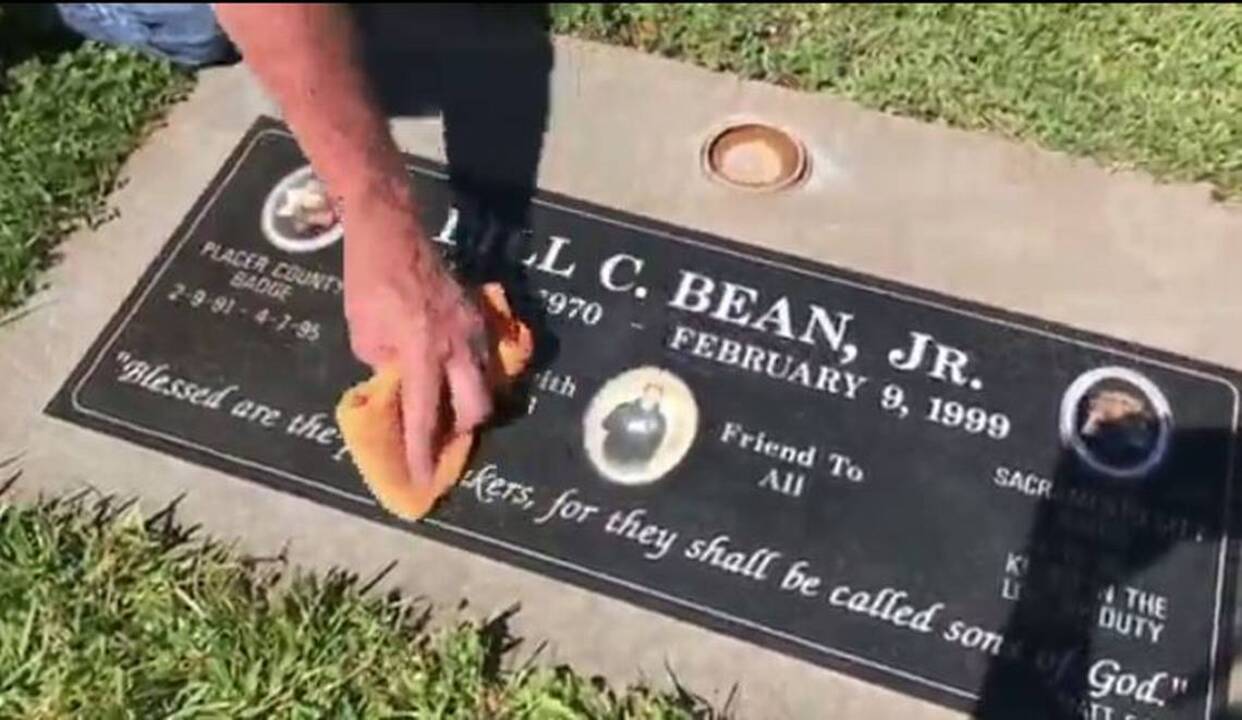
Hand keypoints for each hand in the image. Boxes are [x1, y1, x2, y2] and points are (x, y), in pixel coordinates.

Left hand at [340, 186, 492, 485]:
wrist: (393, 233)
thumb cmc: (369, 283)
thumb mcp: (365, 335)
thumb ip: (388, 370)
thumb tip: (402, 394)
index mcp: (423, 351)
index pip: (426, 414)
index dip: (422, 450)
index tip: (421, 478)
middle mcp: (459, 345)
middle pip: (477, 407)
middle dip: (461, 431)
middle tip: (441, 442)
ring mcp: (475, 331)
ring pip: (489, 384)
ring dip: (471, 404)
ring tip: (450, 413)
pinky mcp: (480, 319)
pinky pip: (488, 360)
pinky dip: (475, 377)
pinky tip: (458, 379)